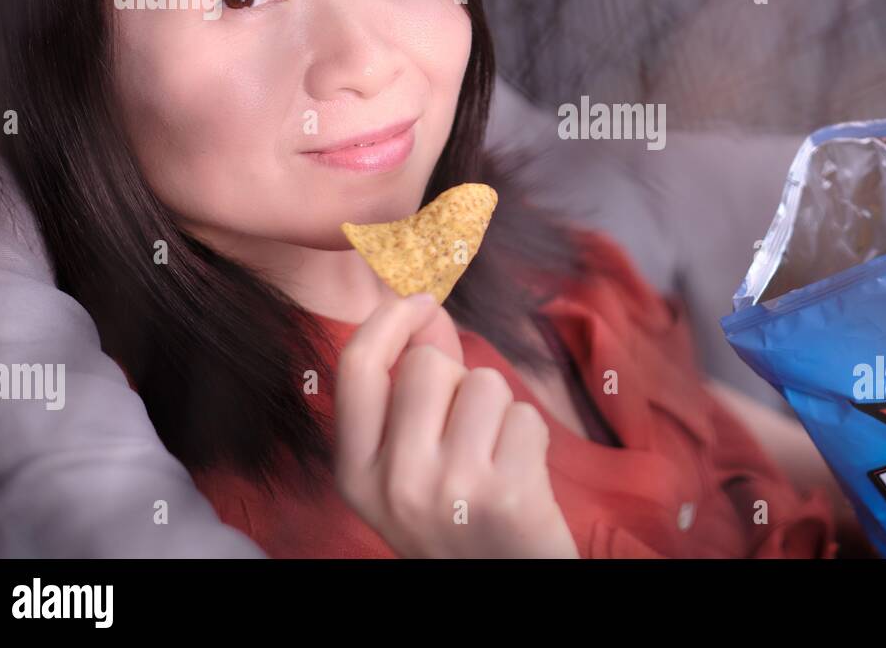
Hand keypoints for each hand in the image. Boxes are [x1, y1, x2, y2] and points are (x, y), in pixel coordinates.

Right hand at [333, 292, 577, 557]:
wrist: (502, 585)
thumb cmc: (460, 513)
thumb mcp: (412, 463)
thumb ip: (413, 385)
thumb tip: (424, 305)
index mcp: (356, 473)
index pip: (356, 366)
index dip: (389, 319)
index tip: (419, 300)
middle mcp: (394, 483)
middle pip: (429, 364)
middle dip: (459, 377)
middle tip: (468, 430)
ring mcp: (449, 491)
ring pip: (484, 383)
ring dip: (500, 410)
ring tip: (495, 458)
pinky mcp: (505, 497)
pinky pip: (525, 416)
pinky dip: (530, 438)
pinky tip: (520, 478)